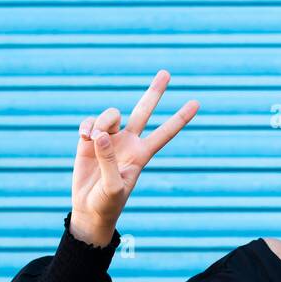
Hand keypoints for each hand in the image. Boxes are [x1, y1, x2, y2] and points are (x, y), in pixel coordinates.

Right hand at [70, 69, 199, 244]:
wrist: (89, 208)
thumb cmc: (107, 202)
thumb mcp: (112, 187)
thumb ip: (108, 161)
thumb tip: (101, 135)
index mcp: (141, 154)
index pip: (165, 133)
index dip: (180, 118)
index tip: (197, 103)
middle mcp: (128, 142)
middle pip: (144, 111)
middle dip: (154, 92)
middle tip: (167, 73)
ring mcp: (109, 139)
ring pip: (111, 114)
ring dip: (102, 122)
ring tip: (92, 140)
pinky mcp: (89, 139)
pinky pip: (90, 122)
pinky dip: (87, 126)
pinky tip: (84, 137)